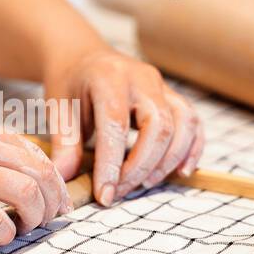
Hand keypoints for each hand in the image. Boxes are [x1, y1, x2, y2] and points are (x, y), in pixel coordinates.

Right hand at [0, 113, 69, 246]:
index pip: (33, 151)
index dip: (52, 177)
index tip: (56, 196)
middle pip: (39, 173)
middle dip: (54, 200)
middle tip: (55, 219)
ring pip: (27, 196)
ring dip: (36, 217)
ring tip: (29, 229)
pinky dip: (7, 233)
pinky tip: (2, 238)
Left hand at [43, 47, 203, 204]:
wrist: (83, 58)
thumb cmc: (70, 85)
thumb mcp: (59, 110)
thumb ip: (64, 145)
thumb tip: (63, 180)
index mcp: (108, 77)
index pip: (116, 124)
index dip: (112, 164)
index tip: (105, 195)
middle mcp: (141, 78)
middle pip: (158, 126)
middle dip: (142, 166)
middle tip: (121, 191)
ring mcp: (162, 85)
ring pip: (183, 124)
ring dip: (168, 161)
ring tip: (144, 183)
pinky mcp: (173, 96)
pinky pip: (194, 123)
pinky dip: (192, 150)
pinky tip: (179, 172)